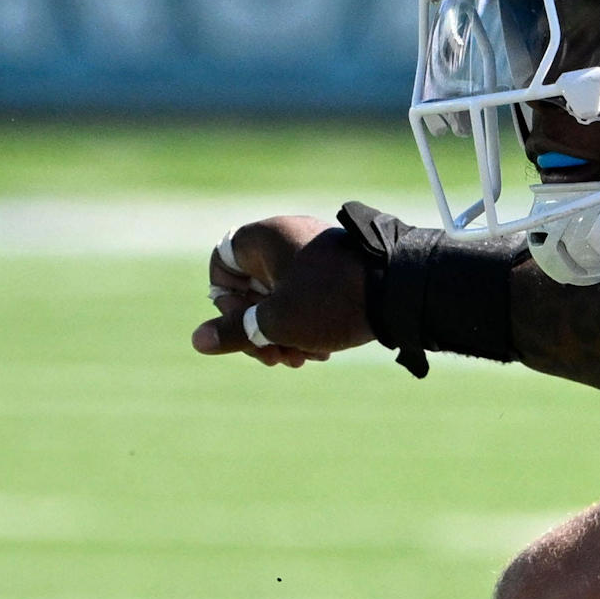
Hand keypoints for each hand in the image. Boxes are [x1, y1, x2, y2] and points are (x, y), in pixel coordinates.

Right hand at [197, 214, 371, 366]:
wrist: (402, 294)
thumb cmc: (332, 302)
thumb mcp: (277, 322)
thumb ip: (235, 331)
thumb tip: (198, 341)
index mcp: (265, 238)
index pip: (221, 266)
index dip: (226, 302)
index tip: (244, 325)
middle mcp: (287, 238)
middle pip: (251, 288)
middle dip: (258, 330)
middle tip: (274, 359)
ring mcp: (313, 253)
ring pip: (280, 297)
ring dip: (282, 333)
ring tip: (302, 358)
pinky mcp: (336, 270)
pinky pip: (306, 297)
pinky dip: (306, 324)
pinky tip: (321, 352)